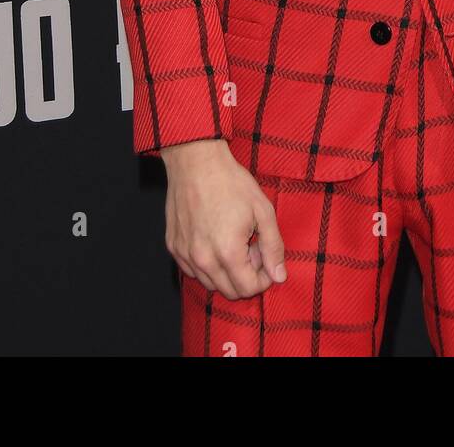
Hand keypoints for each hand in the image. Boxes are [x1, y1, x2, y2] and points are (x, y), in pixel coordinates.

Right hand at [161, 139, 286, 299]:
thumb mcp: (263, 211)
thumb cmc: (231, 183)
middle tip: (251, 247)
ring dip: (226, 271)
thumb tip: (279, 276)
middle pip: (229, 291)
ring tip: (233, 241)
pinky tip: (214, 239)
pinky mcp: (173, 247)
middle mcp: (203, 260)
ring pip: (210, 283)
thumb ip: (273, 247)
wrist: (196, 162)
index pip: (248, 289)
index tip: (264, 254)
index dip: (263, 277)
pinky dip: (207, 264)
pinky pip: (192, 270)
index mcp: (227, 253)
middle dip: (246, 275)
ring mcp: (185, 255)